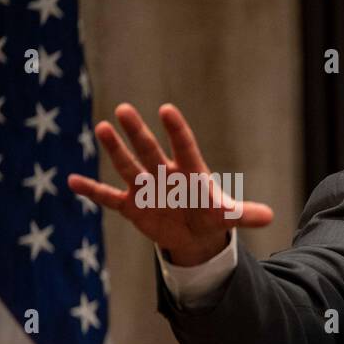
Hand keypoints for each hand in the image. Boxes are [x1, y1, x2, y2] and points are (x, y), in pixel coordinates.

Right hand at [68, 103, 273, 265]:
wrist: (191, 233)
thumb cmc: (209, 215)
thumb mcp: (227, 216)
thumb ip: (244, 214)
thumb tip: (271, 217)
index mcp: (189, 172)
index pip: (184, 147)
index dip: (176, 131)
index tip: (167, 110)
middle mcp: (165, 174)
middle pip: (150, 151)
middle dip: (138, 133)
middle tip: (125, 110)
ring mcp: (146, 188)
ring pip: (129, 167)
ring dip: (115, 151)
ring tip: (102, 128)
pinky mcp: (131, 206)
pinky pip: (108, 197)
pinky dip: (92, 192)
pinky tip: (72, 182)